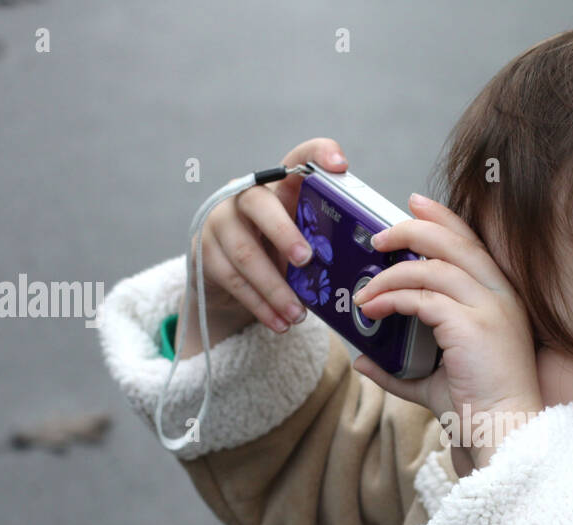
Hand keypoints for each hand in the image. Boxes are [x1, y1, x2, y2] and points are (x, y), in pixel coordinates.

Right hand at [175, 137, 349, 358]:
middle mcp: (244, 195)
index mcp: (278, 185)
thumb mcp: (302, 238)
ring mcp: (219, 222)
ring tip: (298, 315)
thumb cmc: (277, 252)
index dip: (319, 154)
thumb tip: (368, 261)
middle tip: (306, 260)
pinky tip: (280, 322)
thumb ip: (325, 237)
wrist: (228, 275)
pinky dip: (259, 305)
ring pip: (244, 253)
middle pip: (259, 205)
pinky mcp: (204, 253)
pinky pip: (232, 280)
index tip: (340, 165)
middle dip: (283, 233)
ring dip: (274, 288)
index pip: (300, 158)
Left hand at [349, 194, 543, 475]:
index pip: (472, 245)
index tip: (416, 207)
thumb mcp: (434, 383)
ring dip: (390, 274)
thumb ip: (400, 369)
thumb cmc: (478, 411)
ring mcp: (489, 308)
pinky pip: (421, 298)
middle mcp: (500, 297)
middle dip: (414, 229)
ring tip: (364, 290)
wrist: (503, 435)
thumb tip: (362, 360)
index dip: (443, 221)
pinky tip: (372, 310)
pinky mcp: (471, 325)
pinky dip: (391, 299)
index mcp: (502, 300)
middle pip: (455, 243)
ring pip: (432, 268)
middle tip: (379, 235)